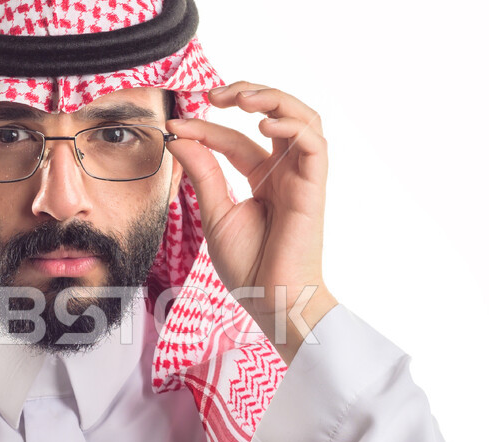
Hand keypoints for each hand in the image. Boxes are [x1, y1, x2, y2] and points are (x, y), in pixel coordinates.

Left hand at [165, 82, 337, 359]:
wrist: (270, 300)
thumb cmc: (249, 267)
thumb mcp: (215, 212)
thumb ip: (202, 172)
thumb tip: (178, 136)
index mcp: (262, 178)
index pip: (233, 139)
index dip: (205, 127)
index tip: (174, 126)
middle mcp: (284, 172)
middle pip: (276, 113)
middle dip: (247, 93)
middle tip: (213, 93)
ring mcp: (301, 177)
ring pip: (301, 117)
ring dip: (273, 99)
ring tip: (240, 98)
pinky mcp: (314, 186)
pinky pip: (314, 143)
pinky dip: (291, 125)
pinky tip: (262, 125)